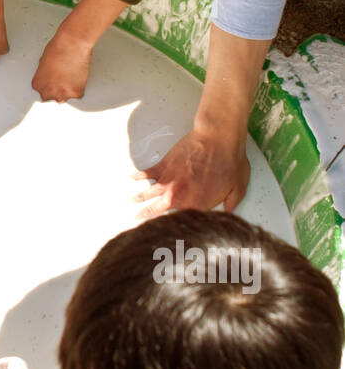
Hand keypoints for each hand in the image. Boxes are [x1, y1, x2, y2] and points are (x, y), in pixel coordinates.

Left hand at [32, 24, 92, 101]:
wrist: (72, 44)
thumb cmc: (57, 48)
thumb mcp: (43, 63)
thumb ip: (45, 75)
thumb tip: (50, 79)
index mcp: (37, 85)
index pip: (43, 94)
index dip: (51, 87)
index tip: (55, 83)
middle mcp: (47, 92)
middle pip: (52, 99)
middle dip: (58, 91)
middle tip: (64, 80)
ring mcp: (62, 94)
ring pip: (65, 99)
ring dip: (68, 91)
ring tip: (71, 77)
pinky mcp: (75, 93)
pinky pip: (78, 95)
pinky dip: (80, 88)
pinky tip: (78, 76)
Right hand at [133, 129, 250, 218]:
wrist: (218, 138)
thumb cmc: (230, 161)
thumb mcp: (238, 188)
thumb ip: (230, 203)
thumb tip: (227, 212)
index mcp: (197, 205)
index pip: (183, 222)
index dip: (176, 226)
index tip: (169, 230)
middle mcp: (179, 196)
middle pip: (158, 211)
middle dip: (147, 218)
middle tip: (139, 223)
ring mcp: (169, 180)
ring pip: (149, 193)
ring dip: (139, 199)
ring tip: (131, 202)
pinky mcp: (165, 165)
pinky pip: (148, 172)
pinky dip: (138, 175)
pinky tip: (132, 178)